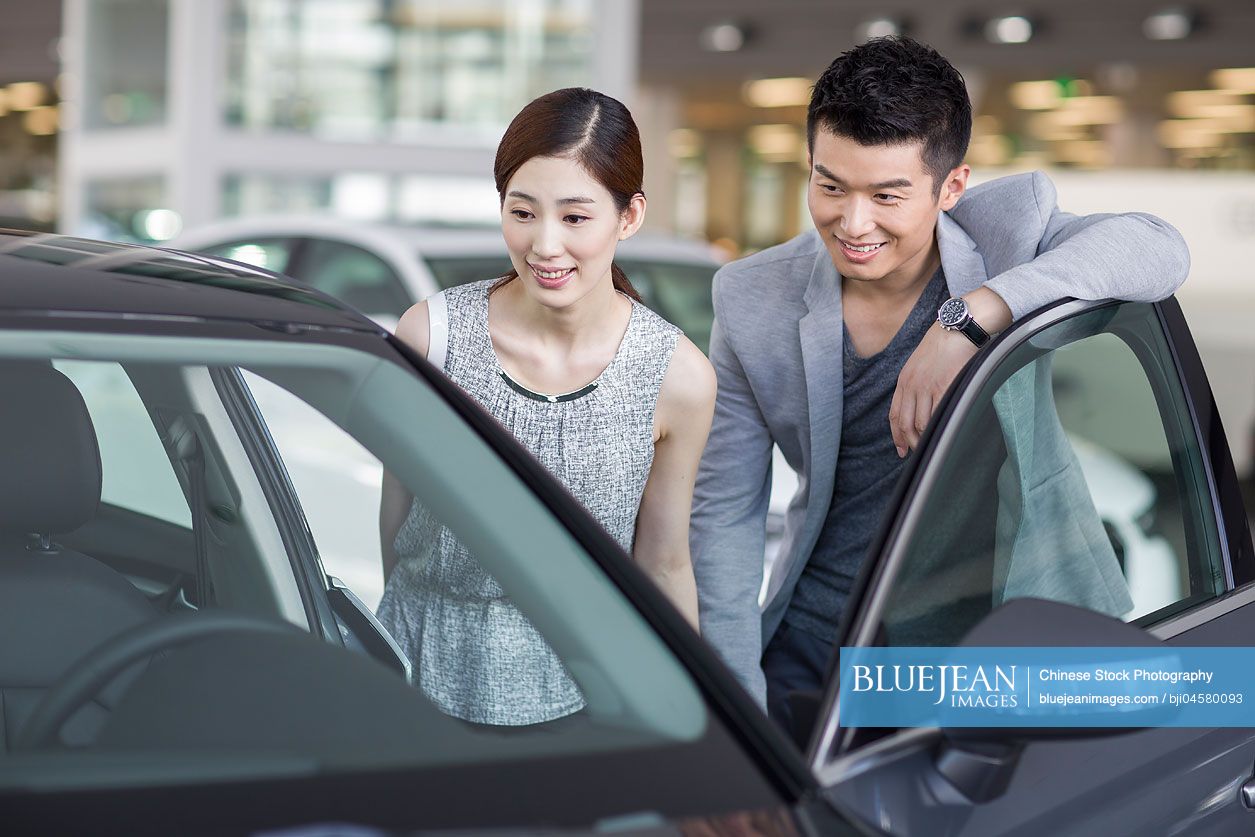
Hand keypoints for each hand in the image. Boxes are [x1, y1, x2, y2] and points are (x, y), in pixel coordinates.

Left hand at [889, 323, 976, 456]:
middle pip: (906, 424)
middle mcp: (913, 385)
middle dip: (910, 443)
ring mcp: (928, 386)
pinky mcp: (946, 386)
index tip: (901, 450)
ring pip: (922, 423)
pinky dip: (940, 428)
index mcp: (904, 380)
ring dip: (925, 439)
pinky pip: (939, 414)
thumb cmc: (942, 346)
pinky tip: (944, 434)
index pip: (895, 415)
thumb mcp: (919, 364)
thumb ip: (915, 384)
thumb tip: (918, 407)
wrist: (956, 327)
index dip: (897, 436)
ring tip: (933, 445)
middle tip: (919, 453)